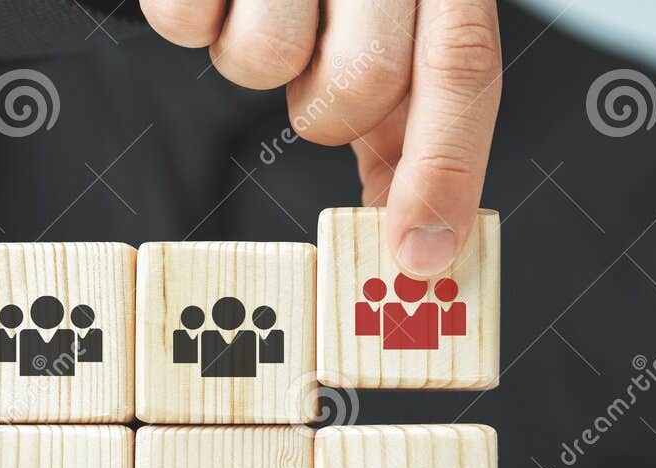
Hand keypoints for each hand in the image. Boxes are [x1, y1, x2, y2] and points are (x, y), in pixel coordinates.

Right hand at [141, 0, 501, 275]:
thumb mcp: (396, 21)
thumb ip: (416, 121)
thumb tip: (423, 242)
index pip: (466, 69)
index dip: (449, 169)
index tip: (421, 255)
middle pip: (364, 85)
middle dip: (328, 113)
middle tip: (312, 71)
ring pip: (268, 62)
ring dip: (255, 61)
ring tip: (261, 3)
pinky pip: (189, 23)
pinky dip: (194, 17)